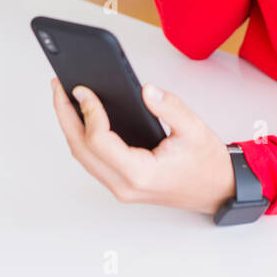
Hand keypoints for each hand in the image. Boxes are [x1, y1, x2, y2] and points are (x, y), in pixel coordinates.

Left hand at [49, 76, 236, 215]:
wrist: (218, 190)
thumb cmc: (207, 164)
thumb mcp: (194, 128)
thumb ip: (169, 107)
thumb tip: (145, 89)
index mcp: (140, 174)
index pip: (99, 141)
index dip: (88, 112)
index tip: (83, 89)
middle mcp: (124, 185)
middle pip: (80, 149)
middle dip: (65, 115)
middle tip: (58, 86)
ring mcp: (120, 187)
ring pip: (83, 156)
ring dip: (70, 126)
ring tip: (64, 97)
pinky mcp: (121, 183)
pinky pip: (92, 159)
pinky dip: (82, 136)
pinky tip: (82, 116)